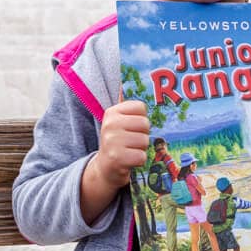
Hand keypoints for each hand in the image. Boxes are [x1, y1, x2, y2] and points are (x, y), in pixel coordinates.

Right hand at [80, 99, 148, 223]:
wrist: (104, 169)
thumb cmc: (117, 142)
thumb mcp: (118, 122)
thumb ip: (127, 106)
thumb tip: (126, 81)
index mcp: (112, 112)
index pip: (141, 107)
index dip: (141, 119)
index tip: (131, 126)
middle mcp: (110, 124)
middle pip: (145, 124)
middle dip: (143, 135)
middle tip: (131, 141)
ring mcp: (113, 141)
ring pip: (145, 141)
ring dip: (141, 149)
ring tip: (129, 150)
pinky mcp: (118, 158)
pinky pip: (142, 156)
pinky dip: (139, 161)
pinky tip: (129, 160)